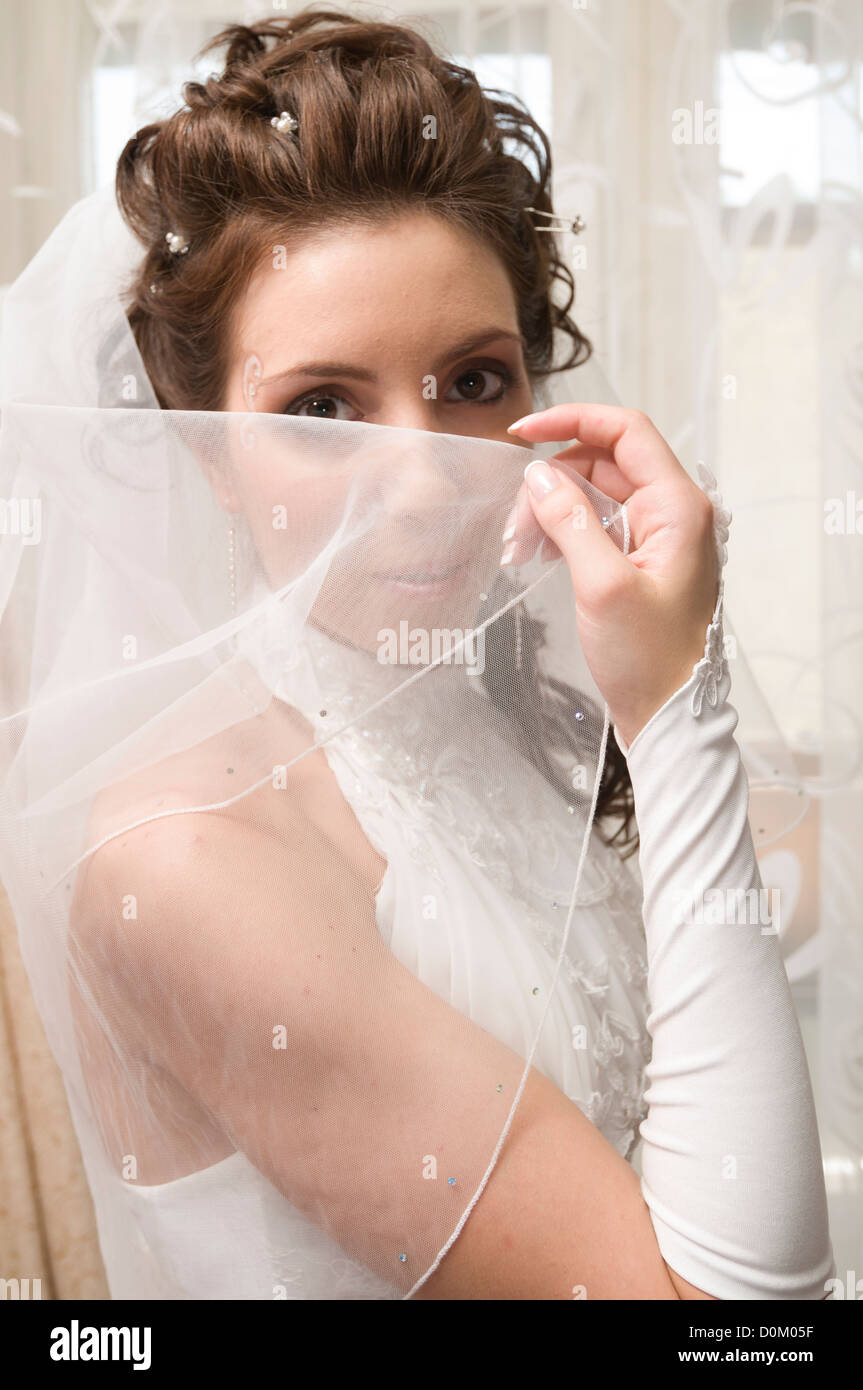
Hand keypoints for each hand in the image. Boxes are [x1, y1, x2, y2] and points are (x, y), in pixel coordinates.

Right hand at [504, 404, 719, 748]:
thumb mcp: (603, 587)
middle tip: (514, 518)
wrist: (671, 715)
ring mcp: (660, 536)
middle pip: (606, 461)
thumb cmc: (650, 660)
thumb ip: (571, 523)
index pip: (626, 431)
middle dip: (554, 479)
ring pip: (598, 493)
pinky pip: (600, 525)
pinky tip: (540, 553)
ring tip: (522, 543)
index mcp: (679, 507)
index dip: (573, 420)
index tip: (523, 433)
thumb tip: (538, 478)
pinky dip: (567, 530)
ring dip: (555, 508)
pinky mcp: (643, 560)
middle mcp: (674, 513)